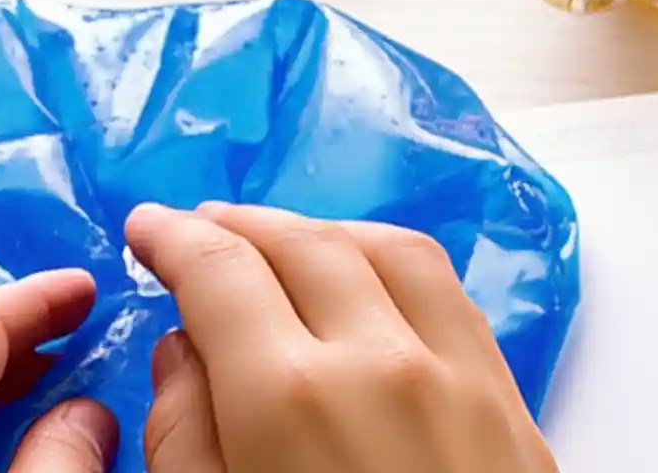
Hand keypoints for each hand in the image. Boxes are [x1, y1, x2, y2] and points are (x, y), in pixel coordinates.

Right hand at [126, 202, 558, 472]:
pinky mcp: (510, 404)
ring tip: (277, 242)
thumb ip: (184, 434)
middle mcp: (383, 362)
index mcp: (292, 397)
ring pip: (387, 247)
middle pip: (302, 243)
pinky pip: (450, 292)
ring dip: (321, 229)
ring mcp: (460, 377)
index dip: (172, 239)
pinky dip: (392, 262)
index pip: (219, 270)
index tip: (147, 231)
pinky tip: (367, 279)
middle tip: (199, 230)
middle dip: (240, 224)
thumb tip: (183, 349)